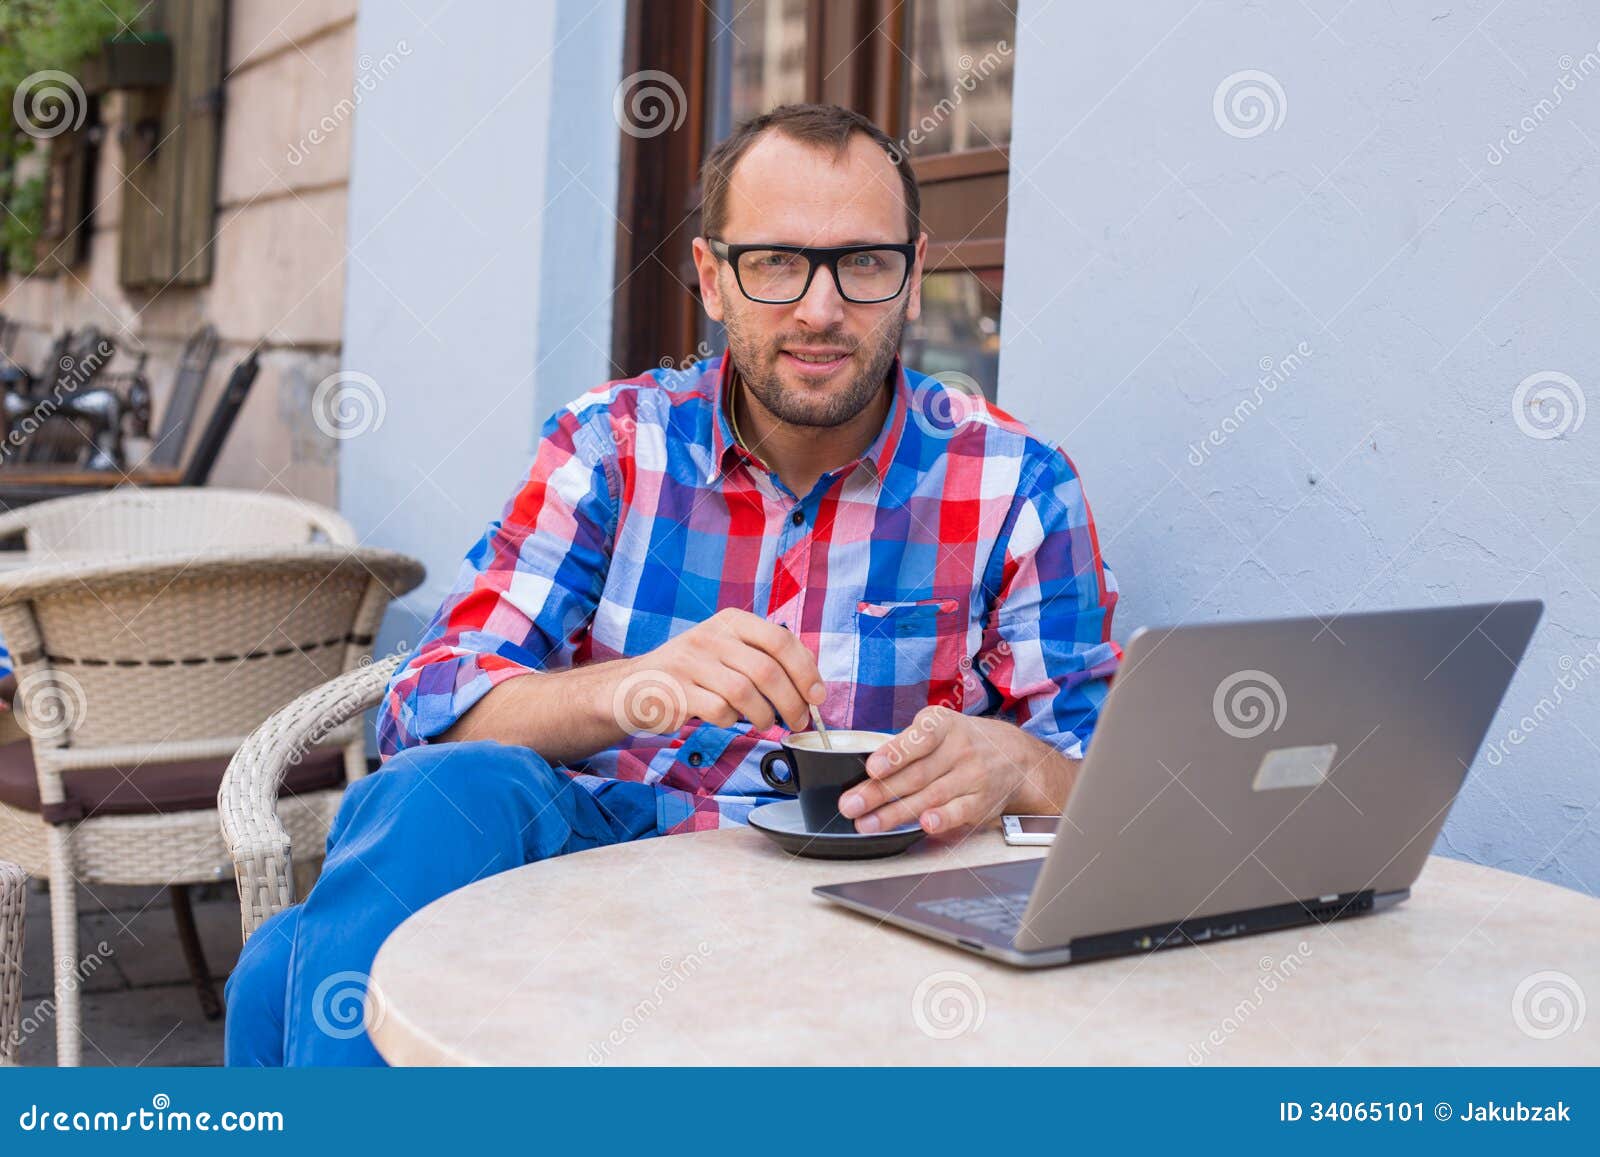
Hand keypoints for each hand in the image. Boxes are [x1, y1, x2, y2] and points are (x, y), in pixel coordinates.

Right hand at [617, 608, 825, 733]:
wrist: (636, 686)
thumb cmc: (692, 673)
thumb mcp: (727, 651)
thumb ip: (764, 657)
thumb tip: (811, 681)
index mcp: (731, 622)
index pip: (780, 640)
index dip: (806, 670)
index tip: (818, 696)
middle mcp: (711, 637)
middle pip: (767, 670)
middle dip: (792, 701)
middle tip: (798, 720)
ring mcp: (690, 663)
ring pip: (745, 692)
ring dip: (764, 715)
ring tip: (765, 724)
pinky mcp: (676, 690)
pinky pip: (719, 710)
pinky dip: (731, 722)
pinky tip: (727, 720)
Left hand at [837, 706, 1077, 835]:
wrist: (1015, 756)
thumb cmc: (962, 741)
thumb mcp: (937, 727)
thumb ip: (906, 745)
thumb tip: (866, 771)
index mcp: (943, 725)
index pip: (918, 739)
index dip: (894, 754)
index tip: (872, 768)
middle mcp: (959, 749)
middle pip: (916, 774)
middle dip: (879, 792)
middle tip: (851, 805)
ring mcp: (972, 776)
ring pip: (930, 796)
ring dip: (895, 814)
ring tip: (867, 823)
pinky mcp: (981, 801)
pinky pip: (959, 811)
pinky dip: (942, 819)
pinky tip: (924, 824)